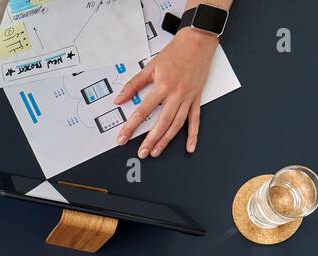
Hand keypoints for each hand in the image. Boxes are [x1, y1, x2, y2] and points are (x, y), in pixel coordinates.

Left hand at [112, 27, 218, 157]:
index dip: (131, 127)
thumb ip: (134, 85)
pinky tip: (190, 147)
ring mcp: (188, 97)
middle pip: (161, 122)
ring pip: (177, 124)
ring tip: (156, 152)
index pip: (143, 111)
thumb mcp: (151, 66)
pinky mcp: (197, 98)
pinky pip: (195, 119)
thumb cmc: (176, 52)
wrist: (198, 41)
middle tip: (142, 152)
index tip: (123, 138)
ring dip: (166, 140)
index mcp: (163, 86)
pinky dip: (193, 135)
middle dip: (150, 140)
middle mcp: (176, 94)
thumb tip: (119, 99)